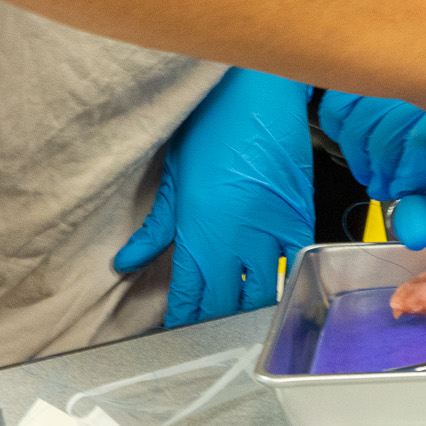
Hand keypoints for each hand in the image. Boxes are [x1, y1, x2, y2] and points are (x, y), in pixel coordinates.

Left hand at [114, 68, 312, 325]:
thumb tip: (126, 260)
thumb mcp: (173, 176)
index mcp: (198, 232)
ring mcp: (270, 231)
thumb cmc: (211, 124)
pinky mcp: (299, 218)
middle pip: (225, 303)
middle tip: (204, 329)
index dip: (182, 320)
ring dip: (248, 308)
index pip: (189, 296)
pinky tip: (275, 287)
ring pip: (262, 293)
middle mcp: (235, 241)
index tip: (176, 332)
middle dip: (212, 320)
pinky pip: (294, 263)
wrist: (257, 93)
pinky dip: (284, 279)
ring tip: (237, 317)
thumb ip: (156, 227)